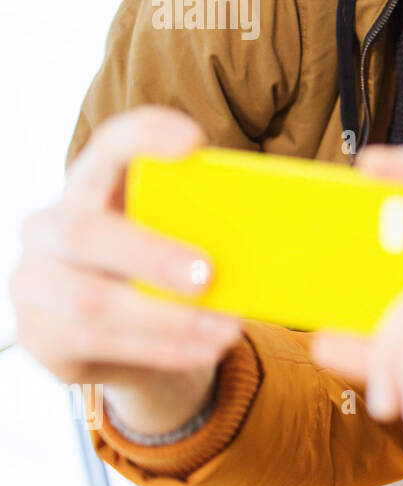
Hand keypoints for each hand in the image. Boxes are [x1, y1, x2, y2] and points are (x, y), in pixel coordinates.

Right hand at [8, 106, 243, 434]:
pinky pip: (100, 345)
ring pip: (93, 302)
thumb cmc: (156, 269)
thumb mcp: (174, 237)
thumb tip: (283, 228)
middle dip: (150, 255)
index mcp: (91, 185)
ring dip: (168, 318)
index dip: (145, 136)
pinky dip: (162, 349)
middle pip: (86, 233)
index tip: (194, 142)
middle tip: (208, 274)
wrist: (118, 335)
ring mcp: (36, 285)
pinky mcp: (44, 338)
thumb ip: (201, 224)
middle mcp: (50, 228)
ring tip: (227, 329)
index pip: (109, 144)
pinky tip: (207, 349)